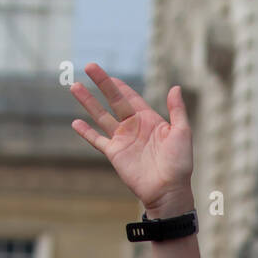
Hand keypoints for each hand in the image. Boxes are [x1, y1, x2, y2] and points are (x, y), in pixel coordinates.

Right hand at [70, 63, 193, 213]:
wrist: (168, 191)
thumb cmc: (179, 164)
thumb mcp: (182, 133)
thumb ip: (177, 110)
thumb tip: (175, 87)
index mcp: (149, 120)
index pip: (131, 97)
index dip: (120, 85)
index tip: (110, 74)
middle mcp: (134, 127)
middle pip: (113, 100)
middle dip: (102, 83)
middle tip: (89, 66)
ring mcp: (123, 140)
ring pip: (101, 116)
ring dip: (88, 102)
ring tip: (75, 87)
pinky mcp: (115, 154)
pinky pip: (97, 140)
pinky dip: (86, 132)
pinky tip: (75, 123)